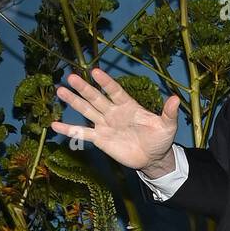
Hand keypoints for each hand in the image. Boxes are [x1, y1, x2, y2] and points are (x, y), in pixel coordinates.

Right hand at [50, 66, 180, 170]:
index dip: (106, 83)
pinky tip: (54, 125)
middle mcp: (113, 112)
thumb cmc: (160, 139)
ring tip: (60, 90)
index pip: (115, 91)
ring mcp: (105, 124)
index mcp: (128, 106)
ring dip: (74, 102)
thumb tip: (176, 99)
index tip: (95, 71)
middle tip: (70, 76)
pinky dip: (69, 129)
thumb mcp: (167, 126)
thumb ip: (168, 113)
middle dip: (84, 88)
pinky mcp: (100, 139)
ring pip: (87, 110)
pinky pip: (82, 133)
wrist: (153, 159)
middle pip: (96, 98)